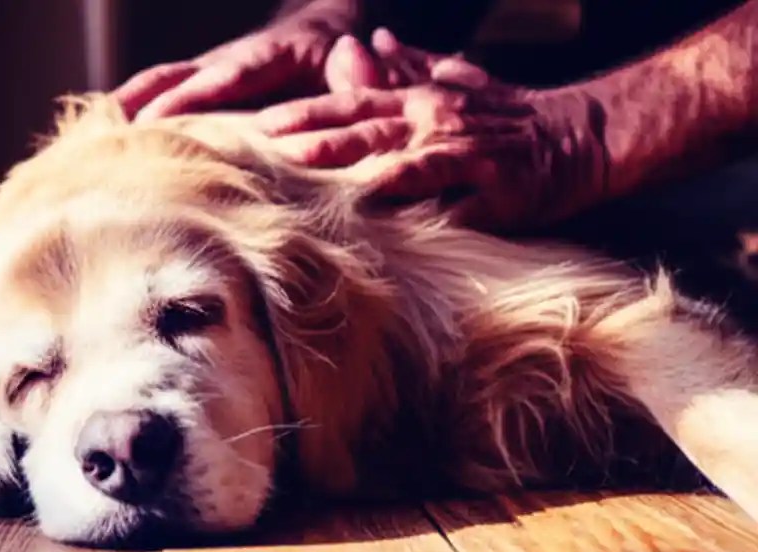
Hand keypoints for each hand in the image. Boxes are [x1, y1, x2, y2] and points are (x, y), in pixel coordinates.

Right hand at [113, 6, 378, 120]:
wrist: (323, 27)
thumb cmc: (339, 59)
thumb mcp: (357, 64)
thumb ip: (359, 71)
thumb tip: (354, 59)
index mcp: (267, 56)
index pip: (225, 76)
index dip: (191, 97)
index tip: (158, 118)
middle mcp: (226, 61)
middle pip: (176, 79)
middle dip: (143, 105)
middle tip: (108, 136)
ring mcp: (206, 73)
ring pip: (159, 85)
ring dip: (127, 108)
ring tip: (88, 140)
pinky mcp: (197, 87)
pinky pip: (159, 95)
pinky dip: (130, 113)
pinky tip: (100, 140)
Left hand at [257, 30, 610, 230]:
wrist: (583, 134)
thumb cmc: (509, 116)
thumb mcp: (456, 82)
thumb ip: (407, 66)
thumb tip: (368, 36)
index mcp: (420, 101)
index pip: (352, 103)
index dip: (306, 112)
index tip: (260, 123)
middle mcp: (435, 122)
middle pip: (365, 127)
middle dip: (314, 135)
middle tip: (264, 144)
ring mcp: (464, 154)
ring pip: (401, 158)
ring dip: (353, 163)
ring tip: (310, 171)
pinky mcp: (494, 188)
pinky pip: (451, 200)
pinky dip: (418, 208)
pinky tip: (386, 222)